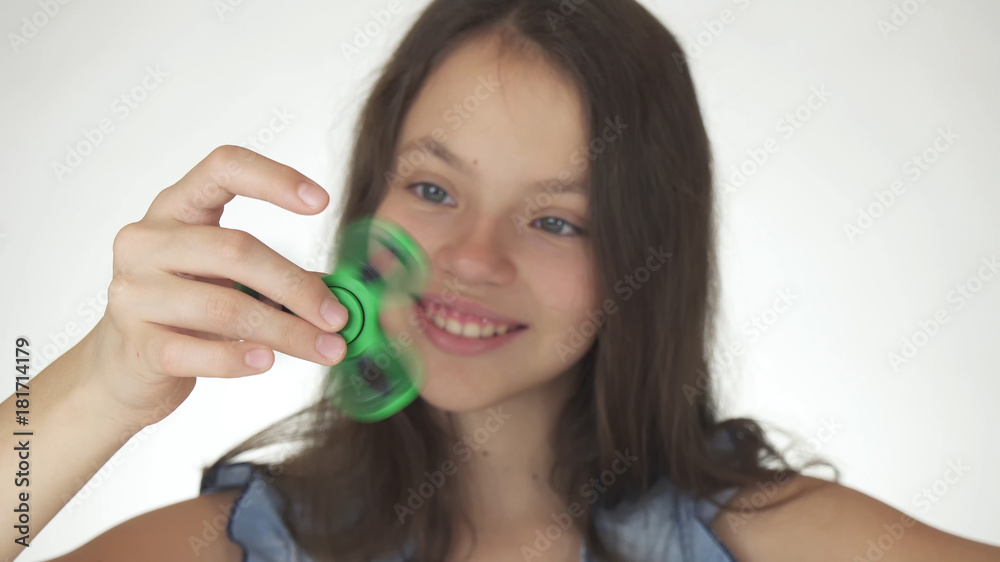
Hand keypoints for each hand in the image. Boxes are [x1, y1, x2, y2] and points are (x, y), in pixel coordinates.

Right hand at [83, 145, 348, 424]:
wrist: (124, 370)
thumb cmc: (187, 315)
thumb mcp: (228, 281)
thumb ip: (278, 278)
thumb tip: (346, 292)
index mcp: (175, 209)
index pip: (223, 168)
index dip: (274, 178)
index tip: (323, 202)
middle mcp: (146, 240)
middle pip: (237, 250)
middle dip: (298, 286)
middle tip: (338, 317)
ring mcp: (133, 291)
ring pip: (224, 306)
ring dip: (285, 331)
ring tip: (325, 349)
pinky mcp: (134, 344)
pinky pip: (196, 350)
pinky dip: (238, 358)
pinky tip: (267, 361)